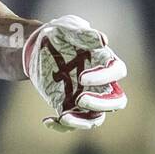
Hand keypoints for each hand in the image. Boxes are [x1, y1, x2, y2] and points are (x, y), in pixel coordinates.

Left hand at [23, 14, 127, 130]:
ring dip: (83, 122)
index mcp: (105, 62)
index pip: (117, 72)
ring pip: (96, 117)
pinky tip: (47, 121)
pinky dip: (61, 125)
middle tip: (79, 99)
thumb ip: (83, 33)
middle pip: (115, 101)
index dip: (104, 77)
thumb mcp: (67, 27)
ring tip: (64, 117)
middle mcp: (100, 83)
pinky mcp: (68, 105)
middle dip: (100, 103)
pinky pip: (71, 122)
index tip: (82, 77)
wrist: (37, 47)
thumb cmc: (58, 34)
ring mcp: (85, 96)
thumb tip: (104, 40)